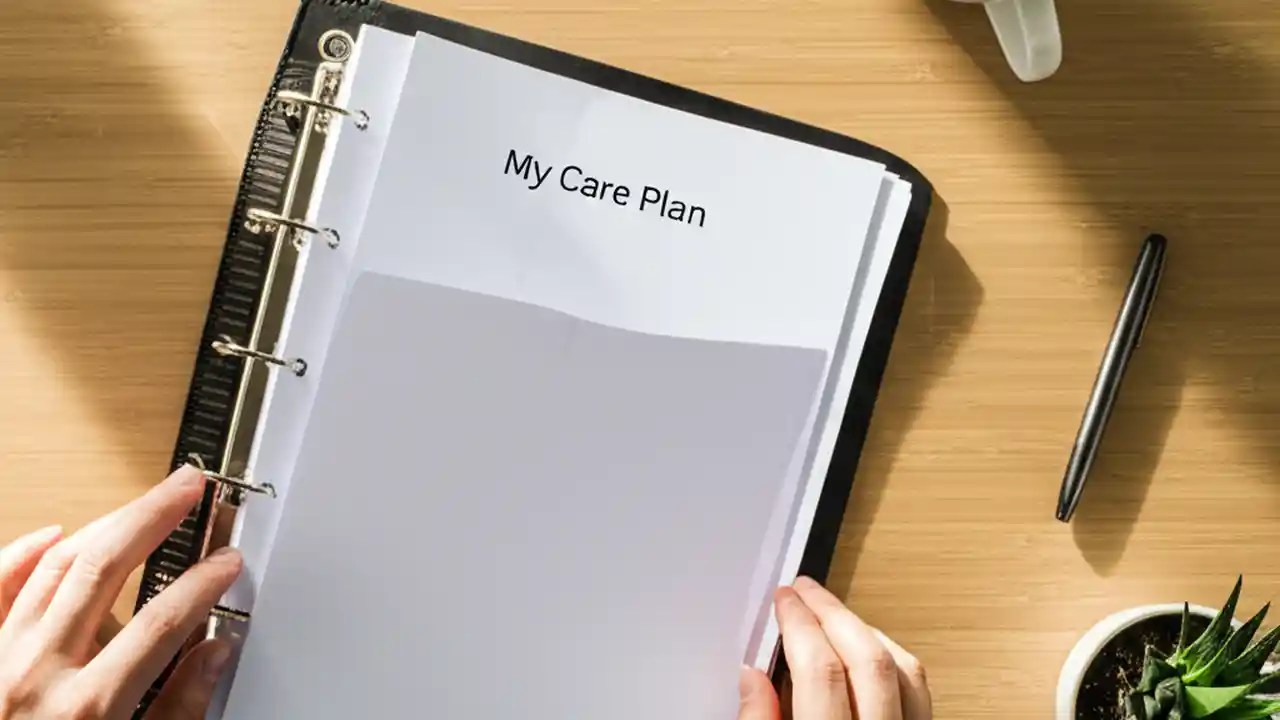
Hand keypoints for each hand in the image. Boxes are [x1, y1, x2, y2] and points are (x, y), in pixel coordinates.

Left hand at [0, 466, 242, 718]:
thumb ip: (176, 710)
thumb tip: (213, 655)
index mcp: (87, 709)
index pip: (162, 621)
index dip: (203, 583)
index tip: (228, 560)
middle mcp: (35, 675)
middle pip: (103, 568)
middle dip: (152, 516)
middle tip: (186, 485)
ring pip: (50, 567)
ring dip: (101, 524)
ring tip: (139, 502)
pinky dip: (19, 555)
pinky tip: (51, 533)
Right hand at [738, 577, 931, 719]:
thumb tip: (752, 678)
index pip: (821, 671)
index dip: (799, 625)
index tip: (784, 601)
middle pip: (868, 659)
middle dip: (832, 613)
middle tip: (804, 590)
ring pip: (904, 668)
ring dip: (865, 630)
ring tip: (832, 612)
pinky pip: (920, 688)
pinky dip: (892, 657)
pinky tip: (868, 648)